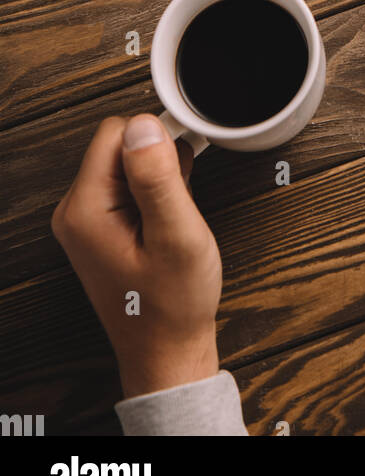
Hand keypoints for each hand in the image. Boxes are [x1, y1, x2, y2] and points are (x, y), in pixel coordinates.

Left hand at [51, 114, 221, 398]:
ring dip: (159, 181)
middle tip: (177, 207)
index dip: (156, 143)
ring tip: (172, 221)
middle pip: (120, 145)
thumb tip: (143, 124)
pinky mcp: (101, 227)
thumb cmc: (172, 305)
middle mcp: (76, 210)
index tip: (177, 176)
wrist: (166, 351)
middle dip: (158, 163)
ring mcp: (86, 220)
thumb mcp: (176, 236)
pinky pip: (129, 187)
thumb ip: (158, 178)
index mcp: (85, 209)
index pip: (117, 131)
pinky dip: (155, 196)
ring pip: (128, 164)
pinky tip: (166, 226)